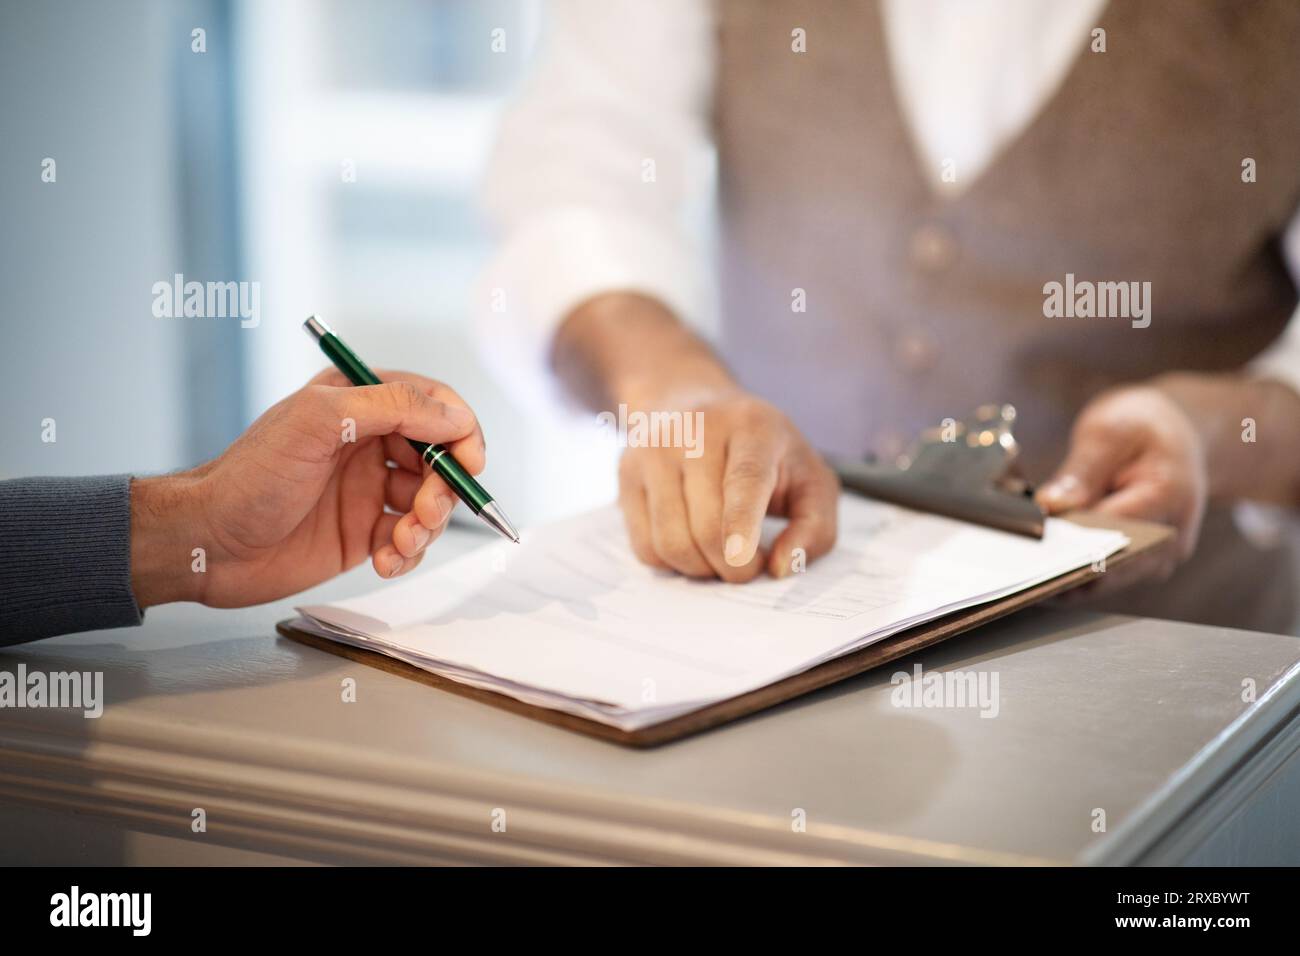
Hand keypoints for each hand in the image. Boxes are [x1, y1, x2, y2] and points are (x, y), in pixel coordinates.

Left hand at [130, 369, 485, 607]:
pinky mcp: (364, 533)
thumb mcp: (320, 422)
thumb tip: (455, 415)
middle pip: (440, 458)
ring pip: (431, 503)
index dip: (460, 431)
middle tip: (423, 513)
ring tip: (400, 543)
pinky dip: (408, 554)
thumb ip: (392, 407)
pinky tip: (385, 562)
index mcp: (360, 403)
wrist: (209, 544)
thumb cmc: (250, 475)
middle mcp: (371, 443)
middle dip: (444, 488)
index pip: (433, 404)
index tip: (469, 462)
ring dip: (428, 526)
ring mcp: (369, 490)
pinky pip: (410, 541)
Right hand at [617, 388, 839, 580]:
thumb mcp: (810, 479)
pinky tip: (689, 543)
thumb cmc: (765, 453)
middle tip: (747, 567)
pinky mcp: (627, 471)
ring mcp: (654, 449)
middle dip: (731, 567)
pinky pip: (644, 545)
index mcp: (752, 426)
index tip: (741, 560)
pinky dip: (671, 562)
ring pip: (670, 541)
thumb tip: (780, 568)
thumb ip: (815, 527)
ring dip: (700, 569)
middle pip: (707, 525)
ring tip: (718, 555)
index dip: (741, 524)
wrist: (695, 401)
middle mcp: (697, 430)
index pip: (743, 480)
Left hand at [1036, 385, 1206, 589]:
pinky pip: (1101, 579)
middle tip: (1013, 560)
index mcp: (1169, 497)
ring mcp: (1157, 559)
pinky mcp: (1140, 567)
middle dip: (1059, 565)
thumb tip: (1051, 507)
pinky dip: (1069, 573)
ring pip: (1101, 582)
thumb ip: (1081, 472)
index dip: (1067, 541)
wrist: (1174, 436)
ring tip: (1018, 563)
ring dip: (1061, 574)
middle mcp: (1170, 540)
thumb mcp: (1108, 432)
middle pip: (1107, 567)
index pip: (1110, 532)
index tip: (1027, 543)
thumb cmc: (1141, 428)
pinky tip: (1035, 566)